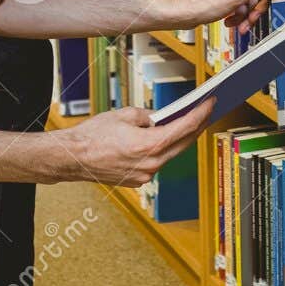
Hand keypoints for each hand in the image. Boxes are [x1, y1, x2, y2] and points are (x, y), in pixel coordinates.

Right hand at [51, 97, 216, 187]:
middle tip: (205, 113)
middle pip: (183, 144)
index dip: (201, 114)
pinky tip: (161, 140)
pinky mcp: (138, 181)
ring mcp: (145, 175)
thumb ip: (148, 116)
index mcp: (150, 145)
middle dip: (196, 127)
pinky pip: (156, 163)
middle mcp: (151, 164)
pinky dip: (160, 151)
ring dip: (178, 140)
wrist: (74, 158)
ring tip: (186, 124)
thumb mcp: (124, 114)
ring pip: (170, 154)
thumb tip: (159, 119)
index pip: (185, 128)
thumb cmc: (94, 135)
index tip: (210, 104)